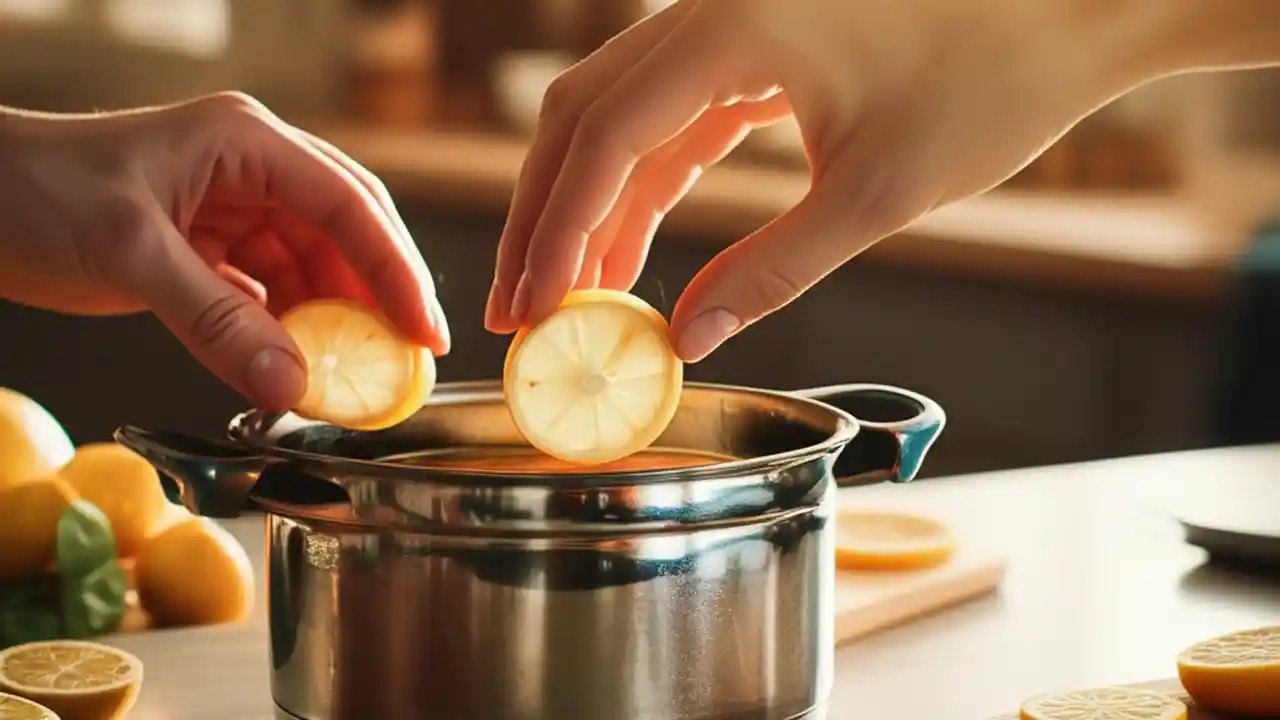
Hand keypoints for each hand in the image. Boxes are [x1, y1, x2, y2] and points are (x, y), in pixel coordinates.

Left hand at [0, 92, 448, 410]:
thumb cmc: (34, 193)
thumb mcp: (132, 254)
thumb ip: (217, 322)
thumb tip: (290, 385)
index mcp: (248, 142)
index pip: (348, 204)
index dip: (395, 269)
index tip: (423, 332)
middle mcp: (254, 170)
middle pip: (346, 233)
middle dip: (380, 295)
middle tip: (410, 358)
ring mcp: (234, 208)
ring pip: (312, 267)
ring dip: (334, 320)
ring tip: (357, 373)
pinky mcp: (212, 246)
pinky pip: (271, 290)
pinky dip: (288, 329)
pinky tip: (299, 364)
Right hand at [485, 0, 1277, 360]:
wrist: (1074, 11)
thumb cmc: (996, 82)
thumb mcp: (876, 194)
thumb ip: (769, 271)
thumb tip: (687, 340)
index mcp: (731, 27)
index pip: (604, 136)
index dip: (557, 233)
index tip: (535, 311)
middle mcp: (710, 10)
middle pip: (583, 117)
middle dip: (545, 218)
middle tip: (521, 311)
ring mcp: (727, 23)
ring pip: (615, 117)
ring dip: (585, 207)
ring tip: (570, 302)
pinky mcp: (752, 47)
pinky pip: (668, 119)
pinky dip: (640, 189)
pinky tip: (629, 255)